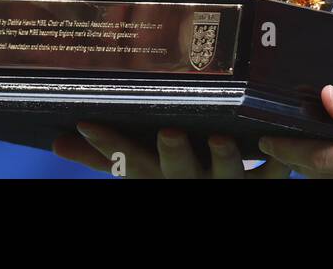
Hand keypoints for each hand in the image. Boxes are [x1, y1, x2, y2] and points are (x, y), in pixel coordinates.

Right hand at [52, 123, 292, 178]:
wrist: (222, 210)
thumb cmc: (176, 178)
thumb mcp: (141, 171)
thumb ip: (105, 156)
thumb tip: (56, 139)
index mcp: (159, 178)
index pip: (129, 163)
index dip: (110, 146)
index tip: (89, 122)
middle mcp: (191, 183)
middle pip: (177, 171)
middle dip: (172, 154)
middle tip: (169, 132)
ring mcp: (227, 185)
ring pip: (225, 173)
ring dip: (223, 158)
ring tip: (222, 138)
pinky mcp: (262, 183)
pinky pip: (271, 172)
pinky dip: (276, 160)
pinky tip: (276, 140)